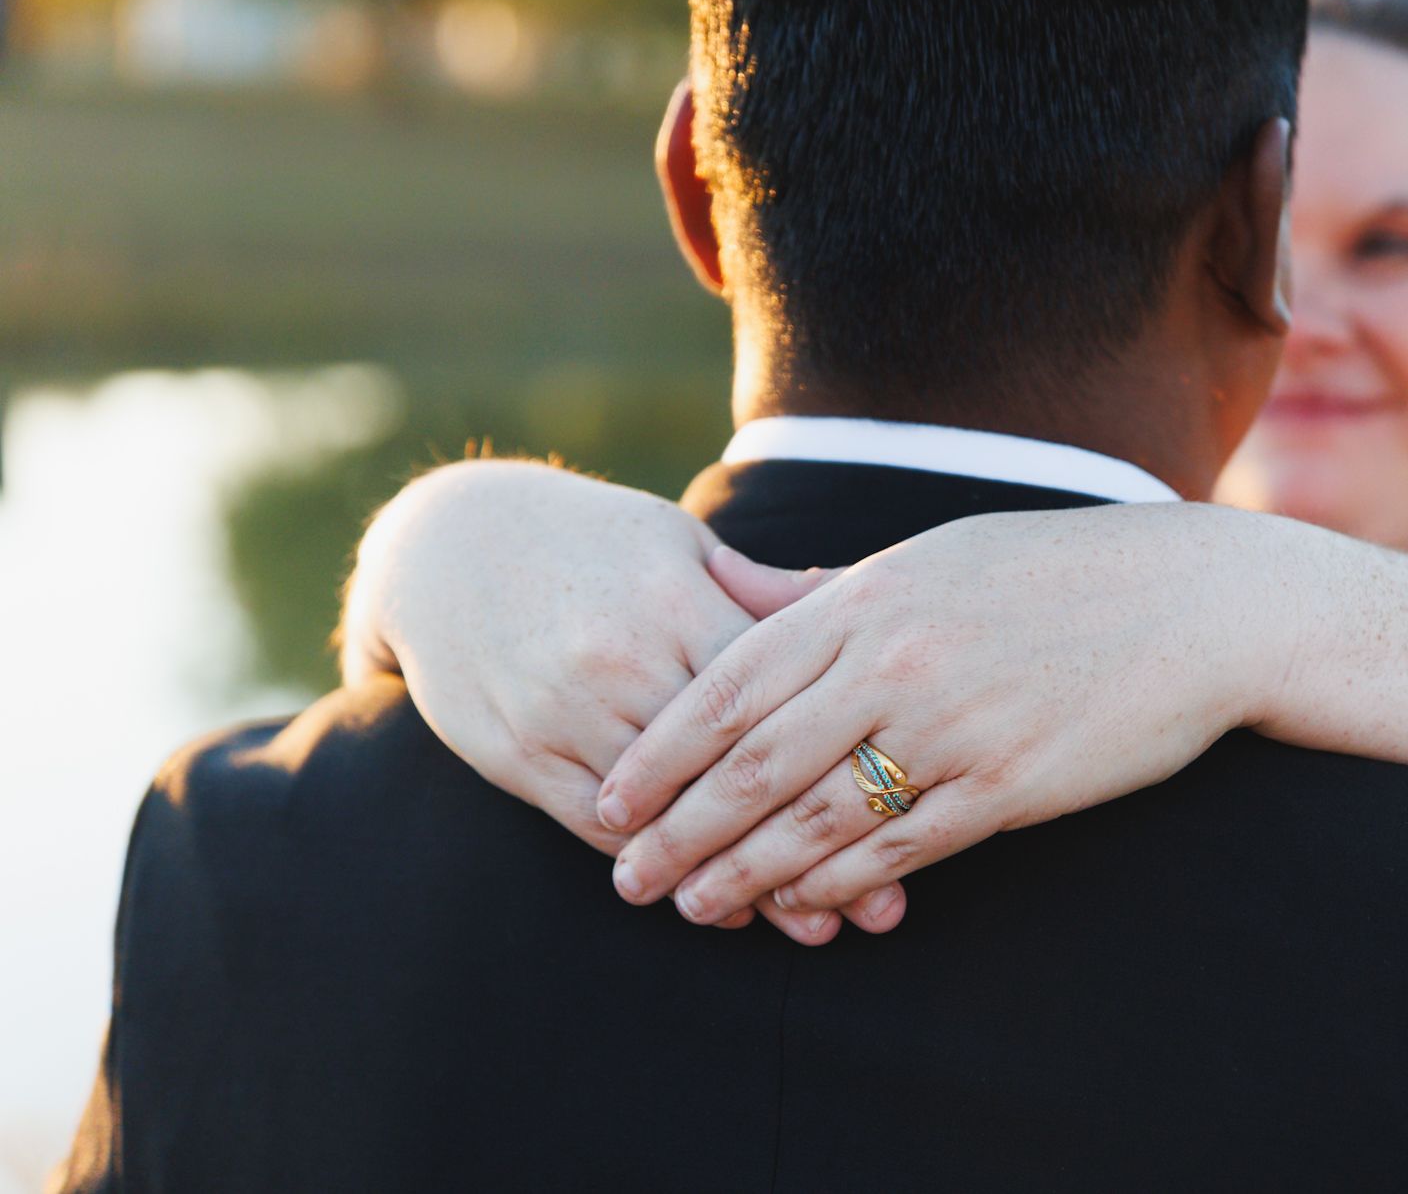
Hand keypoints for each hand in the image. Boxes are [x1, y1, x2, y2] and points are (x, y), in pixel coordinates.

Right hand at [339, 459, 904, 942]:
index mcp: (676, 600)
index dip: (838, 757)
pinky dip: (661, 872)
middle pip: (731, 770)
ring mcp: (566, 714)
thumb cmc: (591, 541)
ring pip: (670, 815)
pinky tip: (715, 906)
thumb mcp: (675, 545)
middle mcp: (622, 661)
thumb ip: (758, 590)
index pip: (772, 694)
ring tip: (812, 926)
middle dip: (805, 841)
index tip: (900, 808)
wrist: (447, 544)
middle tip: (877, 908)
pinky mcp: (520, 757)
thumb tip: (851, 597)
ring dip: (742, 876)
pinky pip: (600, 831)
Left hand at [596, 503, 1286, 924]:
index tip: (610, 799)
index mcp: (867, 598)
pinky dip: (839, 883)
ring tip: (694, 905)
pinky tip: (800, 907)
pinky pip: (899, 849)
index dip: (660, 752)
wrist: (1190, 605)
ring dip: (744, 870)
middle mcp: (894, 662)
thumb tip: (743, 598)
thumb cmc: (1055, 571)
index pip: (730, 684)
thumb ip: (834, 592)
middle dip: (679, 827)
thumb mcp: (934, 557)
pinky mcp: (1005, 786)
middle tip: (627, 875)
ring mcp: (951, 727)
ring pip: (817, 817)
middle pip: (755, 762)